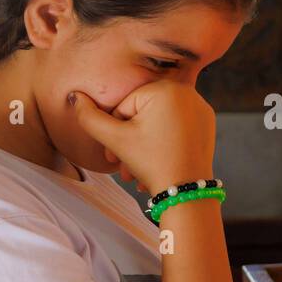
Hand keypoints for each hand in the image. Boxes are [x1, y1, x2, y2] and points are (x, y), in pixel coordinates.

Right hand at [68, 80, 215, 191]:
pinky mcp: (207, 123)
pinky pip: (176, 126)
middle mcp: (187, 92)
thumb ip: (89, 117)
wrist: (186, 192)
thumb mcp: (115, 139)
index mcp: (165, 88)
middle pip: (144, 114)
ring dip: (144, 146)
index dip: (115, 132)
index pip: (125, 106)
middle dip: (129, 142)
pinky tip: (156, 163)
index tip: (112, 156)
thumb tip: (75, 96)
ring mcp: (200, 107)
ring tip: (137, 171)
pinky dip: (164, 142)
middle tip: (121, 167)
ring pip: (159, 122)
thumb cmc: (151, 163)